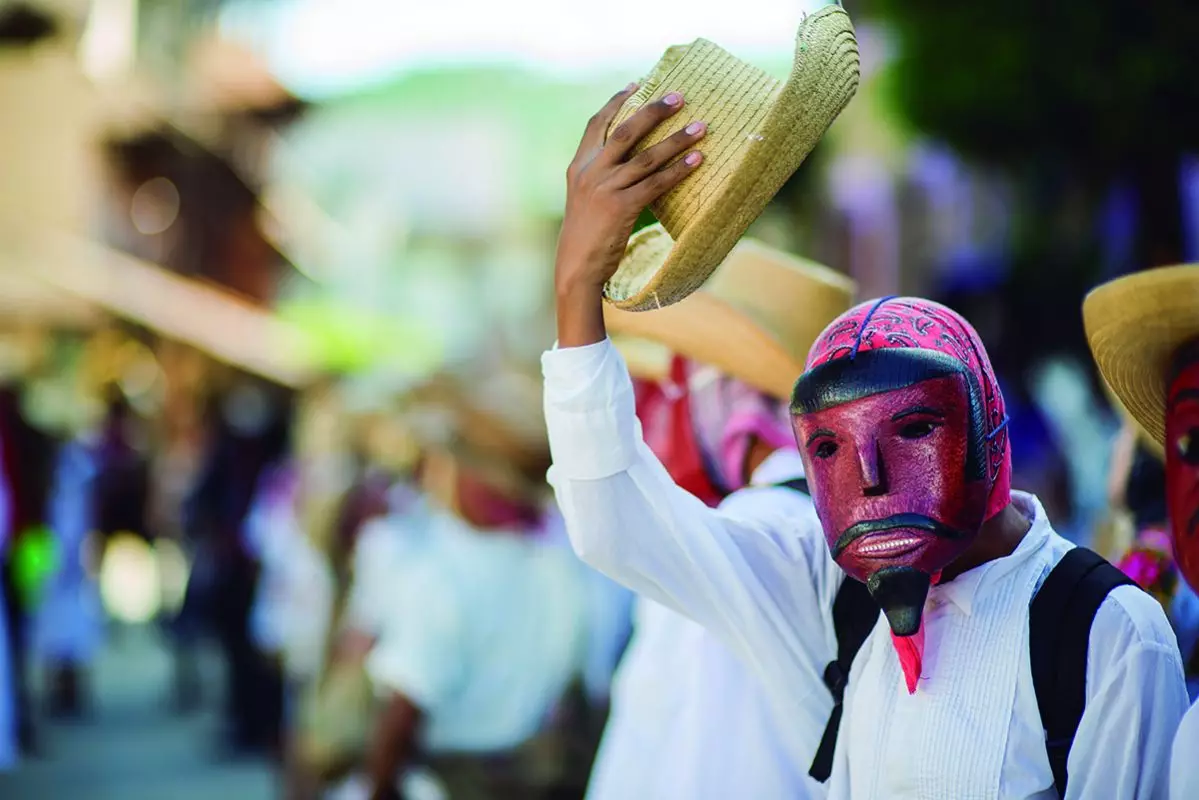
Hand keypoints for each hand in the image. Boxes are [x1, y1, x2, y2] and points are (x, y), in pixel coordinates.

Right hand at [554, 85, 705, 346]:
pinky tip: (697, 160)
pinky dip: (679, 170)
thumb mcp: (584, 200)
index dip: (618, 102)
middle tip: (680, 97)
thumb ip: (601, 178)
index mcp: (578, 167)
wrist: (575, 269)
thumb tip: (632, 164)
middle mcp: (590, 172)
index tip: (638, 84)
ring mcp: (605, 189)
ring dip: (677, 140)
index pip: (597, 124)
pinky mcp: (620, 208)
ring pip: (647, 156)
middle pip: (626, 131)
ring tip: (701, 127)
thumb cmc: (585, 237)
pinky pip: (656, 183)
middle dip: (655, 111)